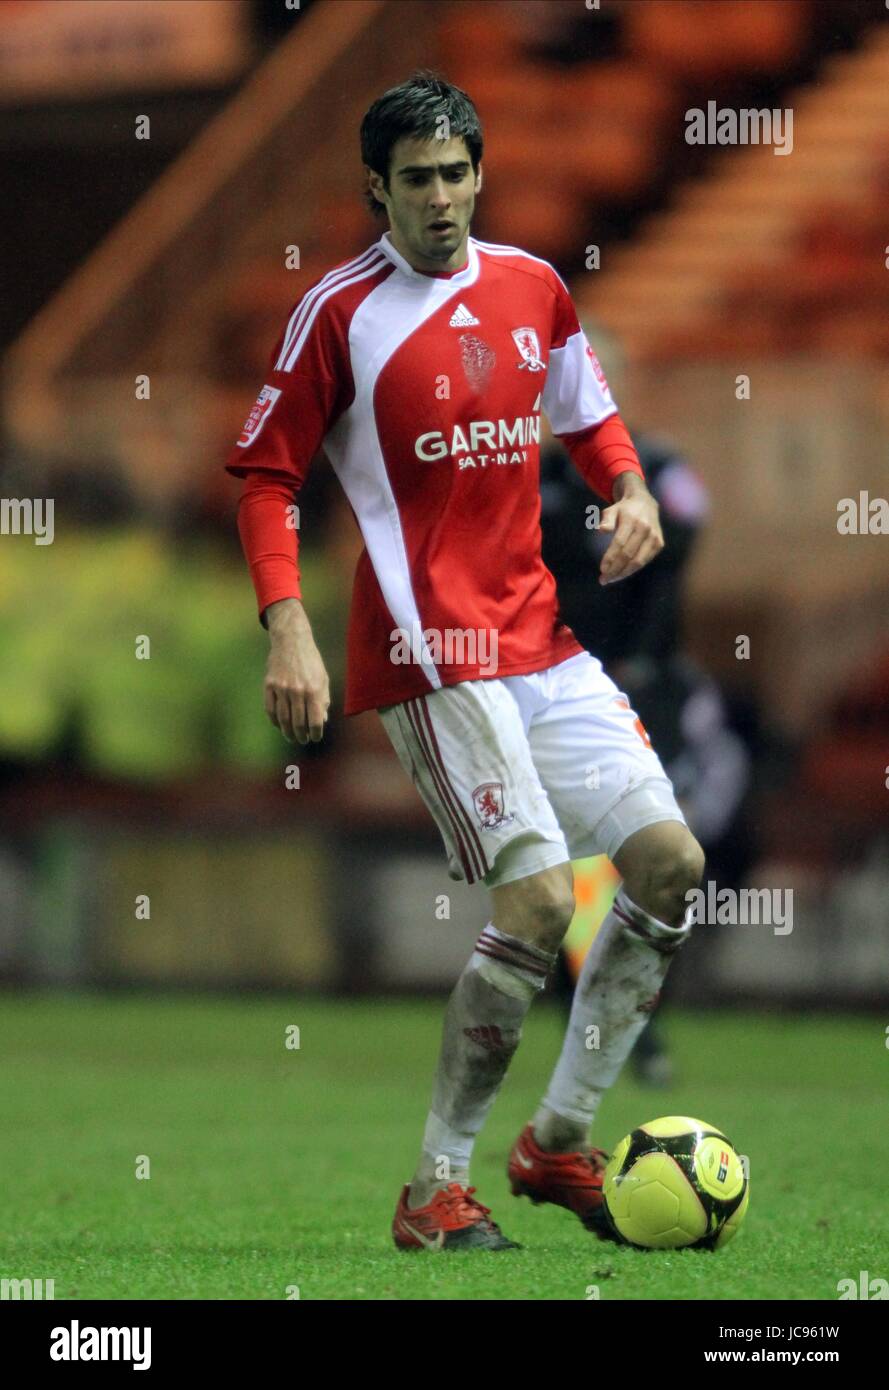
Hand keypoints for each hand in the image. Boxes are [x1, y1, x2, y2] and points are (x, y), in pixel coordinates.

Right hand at [263, 599, 329, 743]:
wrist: (291, 641)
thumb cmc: (310, 661)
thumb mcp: (322, 678)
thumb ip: (323, 700)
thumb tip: (322, 720)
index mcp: (314, 690)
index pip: (315, 720)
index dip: (316, 733)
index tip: (315, 738)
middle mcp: (297, 691)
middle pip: (298, 722)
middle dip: (301, 735)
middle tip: (303, 740)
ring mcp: (281, 688)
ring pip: (283, 719)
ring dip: (288, 732)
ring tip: (292, 737)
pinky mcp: (269, 685)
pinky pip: (270, 709)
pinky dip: (275, 720)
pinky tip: (279, 725)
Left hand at [597, 477, 663, 584]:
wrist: (645, 502)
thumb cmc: (623, 509)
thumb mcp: (612, 510)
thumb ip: (607, 519)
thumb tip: (601, 530)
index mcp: (632, 520)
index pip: (619, 543)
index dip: (610, 558)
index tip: (601, 570)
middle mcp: (645, 528)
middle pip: (628, 555)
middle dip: (615, 570)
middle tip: (603, 580)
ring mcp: (654, 537)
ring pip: (638, 561)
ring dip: (623, 573)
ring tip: (610, 578)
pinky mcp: (659, 543)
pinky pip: (645, 561)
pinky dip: (632, 569)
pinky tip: (621, 573)